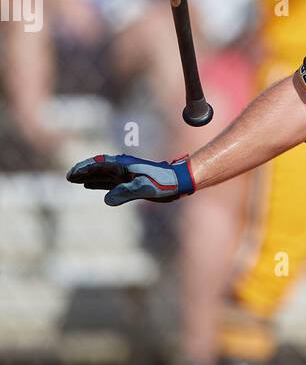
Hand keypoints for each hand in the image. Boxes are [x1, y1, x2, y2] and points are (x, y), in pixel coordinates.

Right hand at [66, 152, 195, 205]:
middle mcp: (122, 168)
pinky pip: (109, 182)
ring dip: (88, 177)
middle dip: (82, 171)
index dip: (84, 168)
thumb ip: (125, 192)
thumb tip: (106, 200)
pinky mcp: (129, 182)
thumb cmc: (162, 182)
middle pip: (97, 168)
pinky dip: (98, 183)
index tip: (72, 173)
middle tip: (68, 177)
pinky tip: (90, 186)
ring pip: (101, 175)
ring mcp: (125, 175)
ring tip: (74, 180)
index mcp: (123, 165)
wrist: (177, 182)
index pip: (99, 164)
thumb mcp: (144, 187)